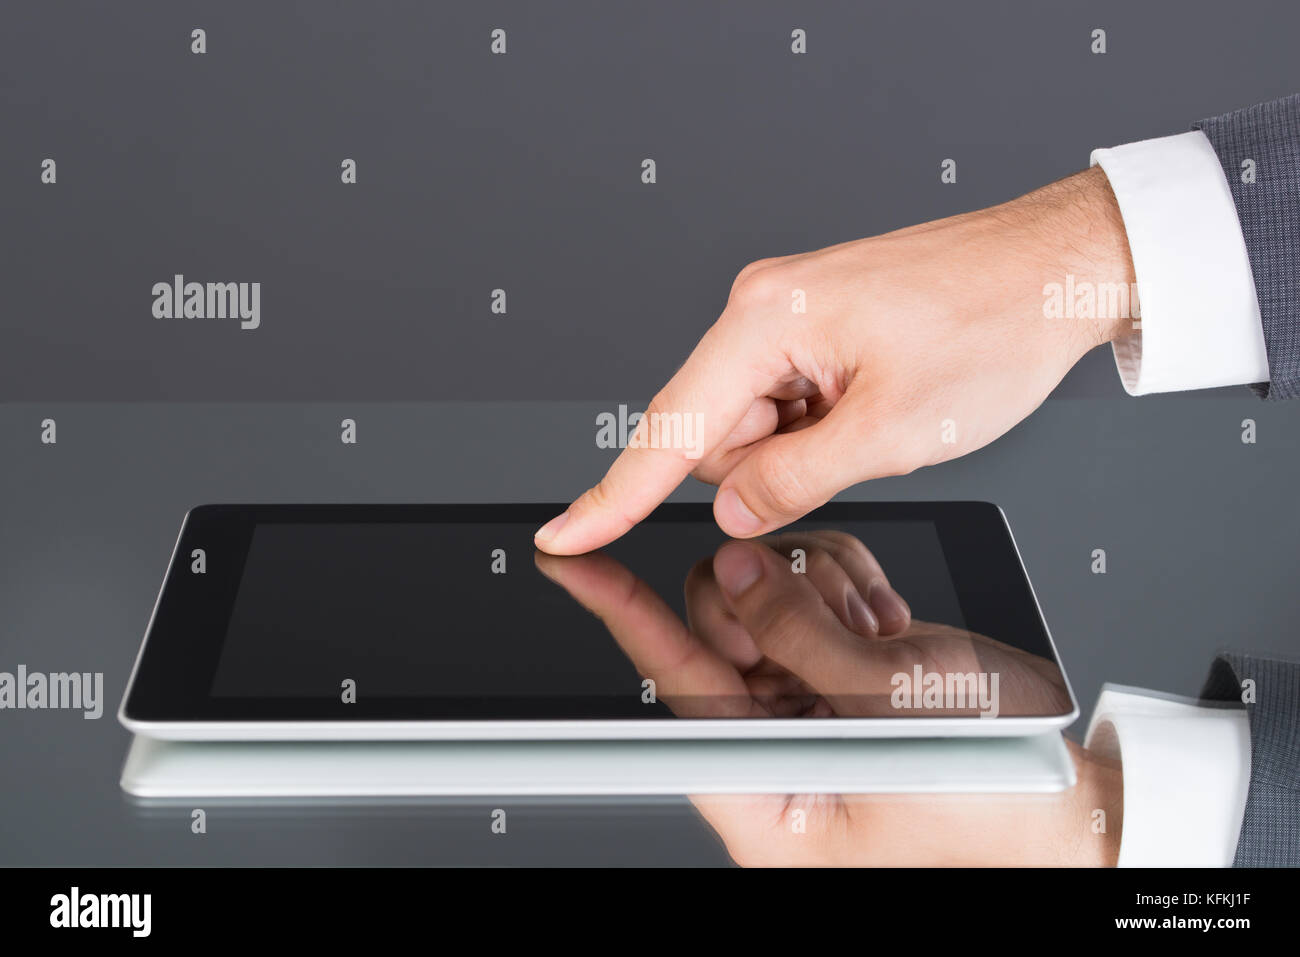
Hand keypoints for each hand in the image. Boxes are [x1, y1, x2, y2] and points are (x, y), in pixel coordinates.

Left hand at [534, 536, 1115, 864]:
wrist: (1079, 816)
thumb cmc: (1001, 803)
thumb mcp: (896, 708)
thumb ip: (802, 634)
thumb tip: (735, 567)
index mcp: (766, 800)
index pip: (668, 694)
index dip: (620, 620)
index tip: (571, 563)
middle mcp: (776, 756)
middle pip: (716, 632)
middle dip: (770, 599)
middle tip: (840, 616)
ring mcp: (809, 715)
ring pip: (764, 606)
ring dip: (822, 595)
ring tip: (887, 637)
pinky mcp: (842, 684)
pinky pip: (812, 605)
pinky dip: (849, 593)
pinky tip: (893, 628)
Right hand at [535, 167, 1134, 553]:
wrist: (1054, 269)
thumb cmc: (991, 324)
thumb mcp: (893, 430)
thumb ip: (795, 479)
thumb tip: (731, 507)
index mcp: (765, 319)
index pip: (669, 429)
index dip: (614, 495)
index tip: (565, 535)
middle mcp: (762, 308)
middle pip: (713, 434)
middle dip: (769, 467)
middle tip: (854, 448)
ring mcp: (787, 314)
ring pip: (752, 427)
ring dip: (805, 447)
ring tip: (881, 416)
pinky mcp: (813, 326)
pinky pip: (786, 403)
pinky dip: (821, 426)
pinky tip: (877, 404)